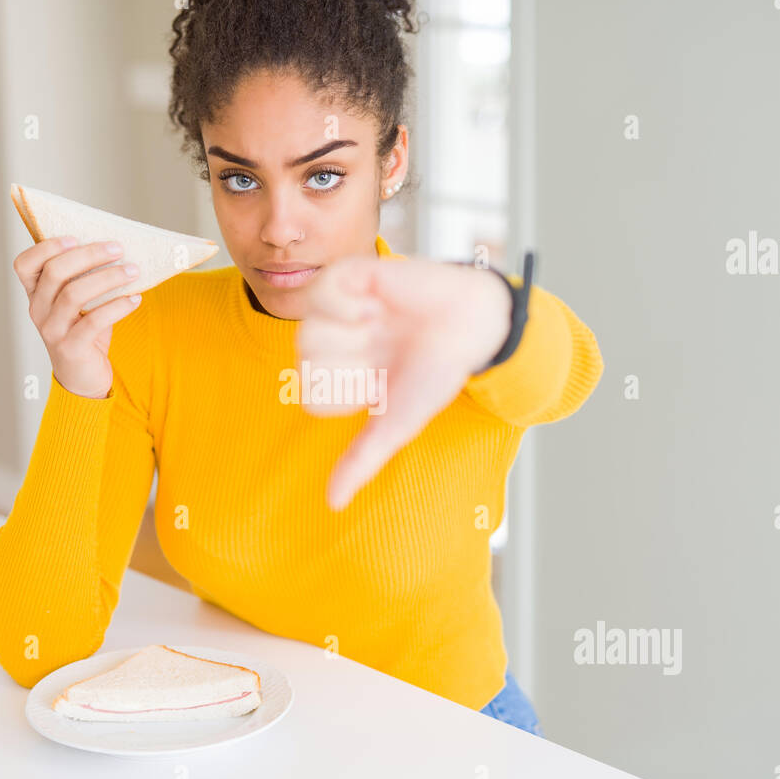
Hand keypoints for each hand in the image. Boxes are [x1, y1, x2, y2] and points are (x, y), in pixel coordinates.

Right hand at [12, 236, 144, 398]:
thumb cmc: (84, 333)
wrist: (84, 379)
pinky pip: (94, 321)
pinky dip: (117, 306)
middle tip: (118, 249)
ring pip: (74, 293)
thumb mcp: (79, 305)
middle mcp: (37, 310)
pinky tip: (135, 299)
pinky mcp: (70, 348)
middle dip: (89, 255)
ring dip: (108, 278)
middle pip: (55, 272)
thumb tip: (116, 250)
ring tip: (133, 271)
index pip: (25, 264)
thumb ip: (86, 279)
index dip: (46, 247)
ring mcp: (51, 331)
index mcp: (36, 295)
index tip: (76, 237)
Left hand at [297, 255, 511, 509]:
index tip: (382, 380)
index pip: (312, 397)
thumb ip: (361, 460)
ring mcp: (338, 307)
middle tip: (385, 348)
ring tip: (382, 323)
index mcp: (342, 375)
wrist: (473, 326)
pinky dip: (347, 303)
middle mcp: (335, 342)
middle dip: (353, 363)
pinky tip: (375, 303)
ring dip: (354, 334)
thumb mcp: (396, 424)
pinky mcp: (349, 274)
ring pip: (308, 332)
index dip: (351, 393)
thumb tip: (333, 504)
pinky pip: (320, 292)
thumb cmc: (437, 373)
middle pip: (306, 364)